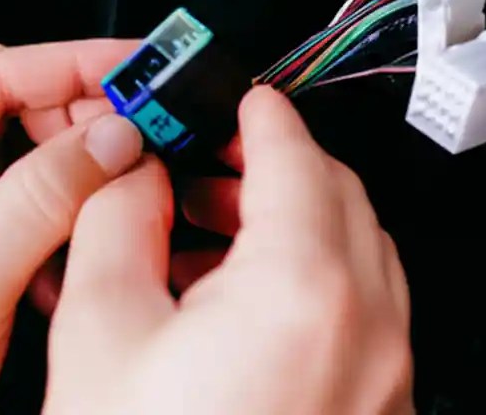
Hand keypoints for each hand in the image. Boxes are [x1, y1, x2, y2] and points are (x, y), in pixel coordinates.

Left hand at [0, 40, 148, 414]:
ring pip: (26, 151)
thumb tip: (116, 133)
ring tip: (117, 199)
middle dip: (81, 125)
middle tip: (148, 137)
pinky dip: (65, 215)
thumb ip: (46, 192)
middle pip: (11, 106)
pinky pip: (26, 197)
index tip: (139, 66)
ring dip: (78, 176)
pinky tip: (82, 243)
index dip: (71, 65)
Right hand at [44, 87, 413, 414]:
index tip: (239, 102)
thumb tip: (133, 174)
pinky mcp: (382, 412)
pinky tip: (245, 310)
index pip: (296, 156)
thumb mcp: (99, 333)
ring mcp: (386, 379)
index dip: (259, 114)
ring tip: (214, 242)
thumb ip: (118, 222)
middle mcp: (368, 332)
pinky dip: (315, 291)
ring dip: (296, 229)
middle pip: (340, 199)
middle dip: (276, 168)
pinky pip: (363, 321)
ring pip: (359, 259)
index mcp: (300, 292)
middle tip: (210, 166)